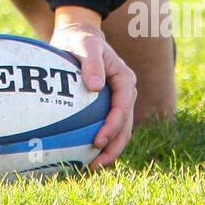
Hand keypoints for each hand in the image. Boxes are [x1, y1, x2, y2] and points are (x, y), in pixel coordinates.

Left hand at [51, 20, 136, 170]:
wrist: (79, 38)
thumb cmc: (81, 41)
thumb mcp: (86, 46)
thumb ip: (91, 63)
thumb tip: (96, 86)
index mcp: (125, 79)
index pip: (122, 108)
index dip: (112, 127)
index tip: (96, 141)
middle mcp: (126, 93)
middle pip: (125, 125)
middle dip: (113, 147)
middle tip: (95, 163)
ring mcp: (119, 101)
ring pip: (120, 131)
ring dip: (110, 150)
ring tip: (92, 166)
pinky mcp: (109, 107)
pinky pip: (109, 128)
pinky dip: (102, 143)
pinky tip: (86, 157)